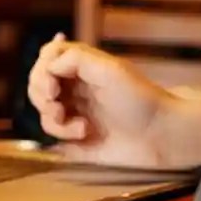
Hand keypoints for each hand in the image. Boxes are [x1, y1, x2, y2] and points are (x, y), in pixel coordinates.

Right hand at [27, 35, 175, 166]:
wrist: (162, 135)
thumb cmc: (141, 99)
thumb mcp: (110, 69)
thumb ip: (75, 58)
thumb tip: (48, 65)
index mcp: (82, 69)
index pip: (46, 60)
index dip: (41, 71)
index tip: (53, 85)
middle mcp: (76, 89)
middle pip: (37, 86)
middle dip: (41, 96)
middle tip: (58, 106)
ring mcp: (75, 115)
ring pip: (43, 113)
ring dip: (55, 120)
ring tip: (80, 127)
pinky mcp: (77, 141)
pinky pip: (53, 139)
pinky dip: (63, 136)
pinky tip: (84, 134)